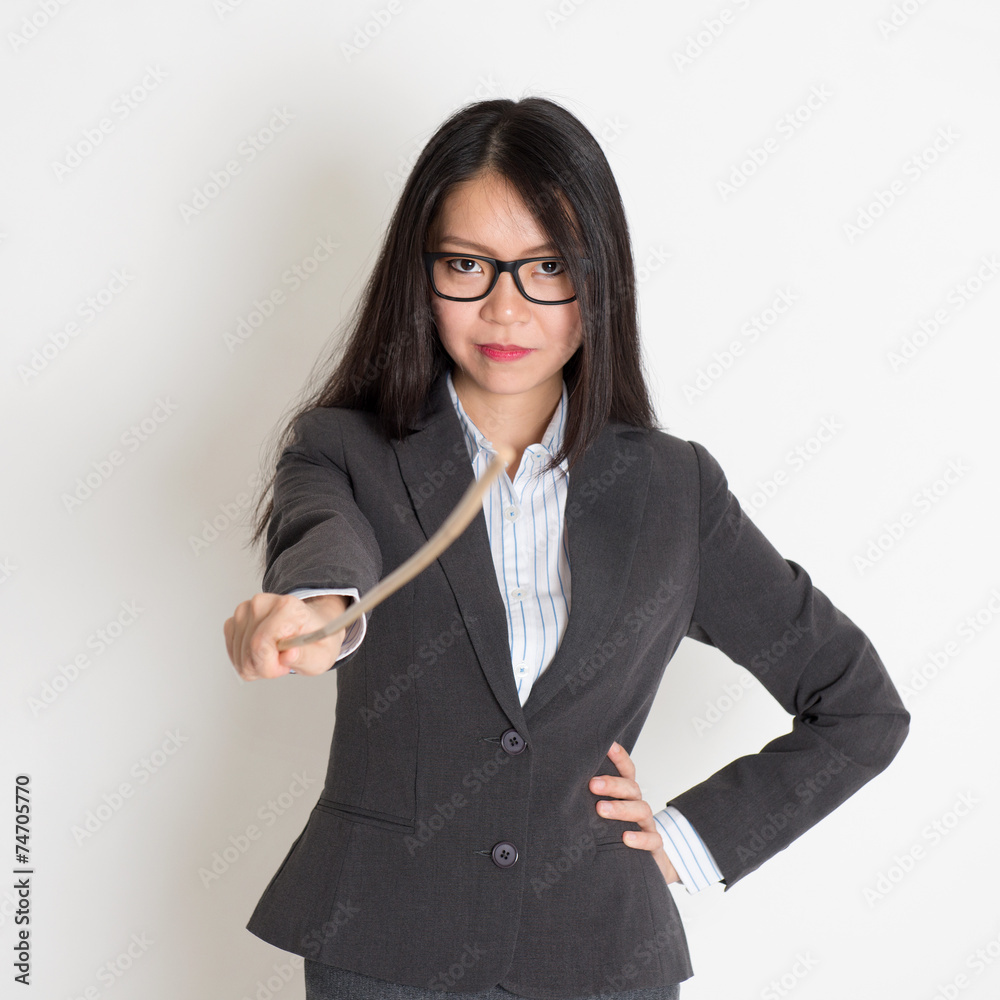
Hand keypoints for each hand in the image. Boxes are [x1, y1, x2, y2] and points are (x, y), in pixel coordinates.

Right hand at [224, 593, 348, 680]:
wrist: (309, 626)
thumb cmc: (314, 639)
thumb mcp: (321, 656)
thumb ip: (306, 657)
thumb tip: (288, 655)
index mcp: (288, 607)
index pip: (261, 643)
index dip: (271, 665)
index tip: (285, 665)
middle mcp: (263, 603)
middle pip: (248, 650)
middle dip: (264, 667)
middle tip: (282, 661)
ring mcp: (246, 609)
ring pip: (238, 654)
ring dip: (255, 664)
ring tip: (274, 656)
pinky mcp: (236, 618)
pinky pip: (232, 651)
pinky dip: (246, 659)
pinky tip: (263, 654)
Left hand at [588, 741, 679, 886]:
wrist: (644, 865)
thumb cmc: (615, 834)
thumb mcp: (603, 815)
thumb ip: (589, 799)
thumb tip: (559, 786)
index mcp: (626, 795)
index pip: (626, 771)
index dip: (619, 757)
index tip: (607, 746)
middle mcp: (637, 805)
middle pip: (631, 788)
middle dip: (612, 784)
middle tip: (592, 784)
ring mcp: (647, 825)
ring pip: (641, 810)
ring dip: (621, 808)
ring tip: (601, 810)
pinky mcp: (654, 846)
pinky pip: (652, 840)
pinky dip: (640, 838)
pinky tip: (626, 838)